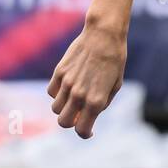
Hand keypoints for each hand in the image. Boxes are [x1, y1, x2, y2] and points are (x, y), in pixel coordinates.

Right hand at [47, 23, 126, 138]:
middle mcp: (79, 94)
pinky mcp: (59, 72)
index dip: (85, 133)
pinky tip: (68, 86)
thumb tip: (88, 114)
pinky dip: (58, 93)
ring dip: (64, 108)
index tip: (88, 131)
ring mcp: (67, 83)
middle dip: (71, 122)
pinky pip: (52, 92)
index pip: (82, 129)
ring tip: (75, 97)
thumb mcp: (116, 84)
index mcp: (96, 100)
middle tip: (79, 115)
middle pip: (64, 122)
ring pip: (56, 109)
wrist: (104, 34)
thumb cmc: (115, 59)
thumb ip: (102, 103)